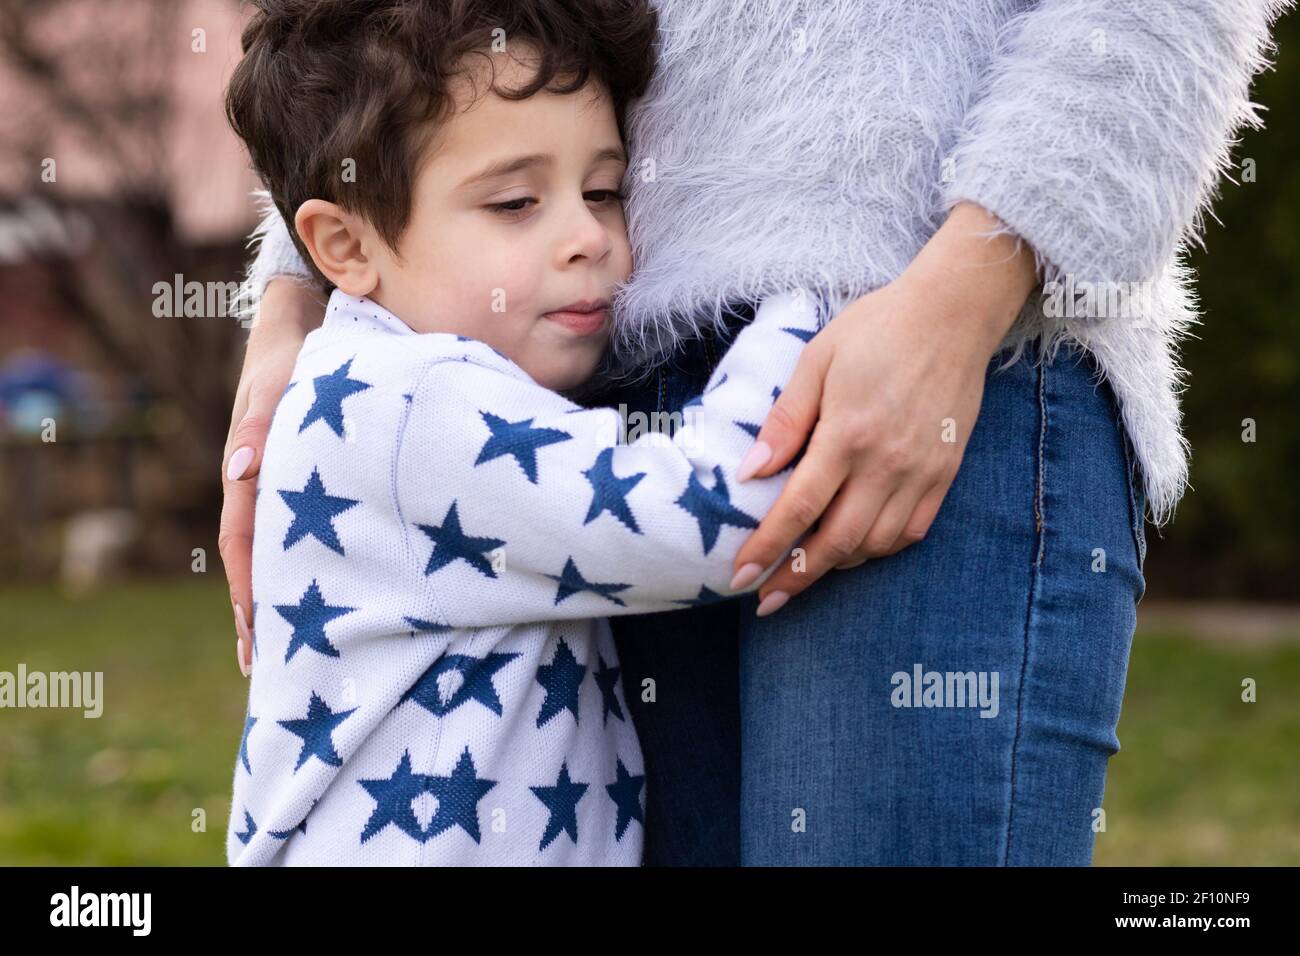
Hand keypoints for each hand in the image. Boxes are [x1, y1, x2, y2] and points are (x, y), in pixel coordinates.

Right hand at [220, 279, 324, 673]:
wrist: (303, 332)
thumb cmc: (292, 360)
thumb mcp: (275, 386)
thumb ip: (259, 424)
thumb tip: (242, 468)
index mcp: (248, 477)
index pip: (244, 545)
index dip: (248, 592)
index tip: (255, 637)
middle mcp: (262, 491)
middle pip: (258, 564)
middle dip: (261, 617)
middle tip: (271, 673)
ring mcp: (284, 491)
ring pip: (282, 554)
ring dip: (285, 600)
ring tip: (298, 653)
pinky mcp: (309, 486)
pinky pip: (306, 535)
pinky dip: (309, 569)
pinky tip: (333, 595)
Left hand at [730, 202, 1038, 614]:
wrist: (953, 314)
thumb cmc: (876, 329)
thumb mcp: (816, 361)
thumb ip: (785, 421)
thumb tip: (750, 471)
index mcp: (848, 435)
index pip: (798, 509)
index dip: (766, 549)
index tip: (739, 576)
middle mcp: (886, 464)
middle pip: (835, 542)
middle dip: (795, 577)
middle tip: (765, 599)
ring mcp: (921, 474)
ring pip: (873, 545)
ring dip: (834, 567)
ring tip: (802, 574)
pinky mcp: (945, 475)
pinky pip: (910, 533)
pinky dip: (877, 550)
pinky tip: (854, 549)